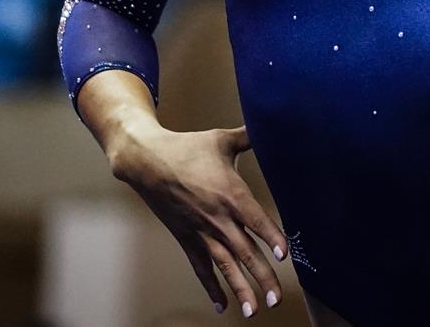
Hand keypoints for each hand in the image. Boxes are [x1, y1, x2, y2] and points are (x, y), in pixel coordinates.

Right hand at [110, 123, 287, 316]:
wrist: (146, 161)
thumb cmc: (187, 147)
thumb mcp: (222, 139)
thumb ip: (251, 135)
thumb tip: (272, 121)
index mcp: (230, 193)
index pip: (256, 220)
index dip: (270, 237)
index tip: (283, 255)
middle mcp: (217, 217)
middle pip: (243, 252)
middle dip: (261, 276)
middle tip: (277, 298)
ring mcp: (200, 231)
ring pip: (224, 265)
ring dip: (240, 289)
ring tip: (254, 310)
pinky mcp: (186, 238)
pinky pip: (201, 267)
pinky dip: (211, 287)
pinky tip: (223, 305)